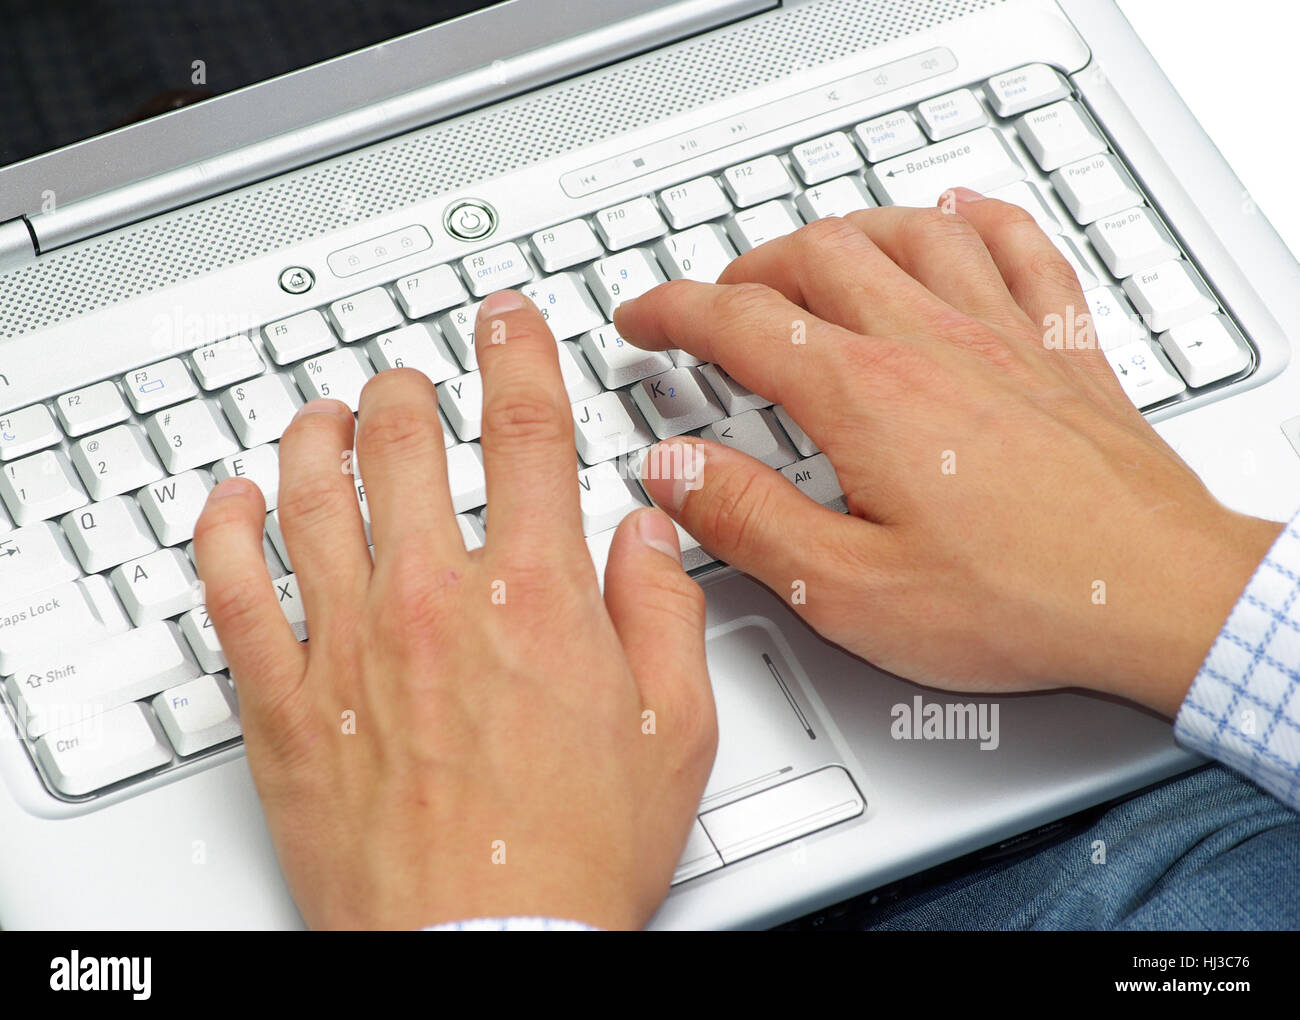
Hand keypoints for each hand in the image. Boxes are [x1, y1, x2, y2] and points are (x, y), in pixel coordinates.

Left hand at [193, 291, 715, 929]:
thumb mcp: (675, 729)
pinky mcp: (287, 704)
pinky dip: (225, 531)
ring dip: (315, 435)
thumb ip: (663, 612)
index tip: (504, 321)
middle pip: (404, 443)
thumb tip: (645, 536)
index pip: (524, 430)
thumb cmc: (575, 856)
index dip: (516, 353)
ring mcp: (349, 646)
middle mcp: (434, 601)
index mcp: (535, 596)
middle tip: (409, 380)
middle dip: (407, 389)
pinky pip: (232, 591)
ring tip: (323, 415)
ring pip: (310, 495)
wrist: (485, 947)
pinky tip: (232, 503)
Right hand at [616, 189, 1281, 716]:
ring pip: (909, 234)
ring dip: (844, 232)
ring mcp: (1002, 336)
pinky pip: (1019, 249)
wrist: (1156, 595)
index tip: (643, 318)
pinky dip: (979, 219)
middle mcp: (931, 345)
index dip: (673, 312)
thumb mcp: (846, 590)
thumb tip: (675, 471)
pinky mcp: (1061, 350)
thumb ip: (747, 521)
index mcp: (866, 398)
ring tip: (811, 254)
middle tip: (717, 303)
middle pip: (818, 258)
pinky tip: (961, 213)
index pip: (740, 322)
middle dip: (748, 270)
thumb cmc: (1018, 599)